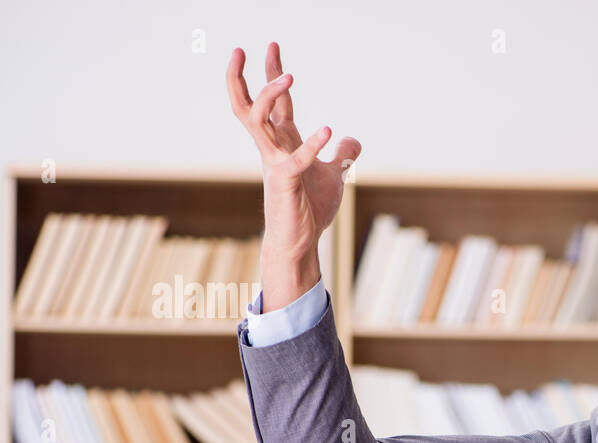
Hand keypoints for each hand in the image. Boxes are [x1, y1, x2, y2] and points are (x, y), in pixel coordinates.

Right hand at [226, 42, 361, 308]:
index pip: (276, 102)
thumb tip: (354, 140)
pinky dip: (312, 145)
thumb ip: (341, 156)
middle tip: (242, 48)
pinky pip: (295, 159)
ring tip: (290, 76)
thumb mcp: (333, 176)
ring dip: (271, 97)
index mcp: (282, 143)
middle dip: (243, 76)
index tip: (273, 45)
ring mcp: (274, 164)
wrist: (301, 241)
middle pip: (250, 104)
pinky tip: (330, 131)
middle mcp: (272, 149)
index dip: (274, 72)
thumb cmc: (310, 208)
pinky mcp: (284, 183)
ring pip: (258, 122)